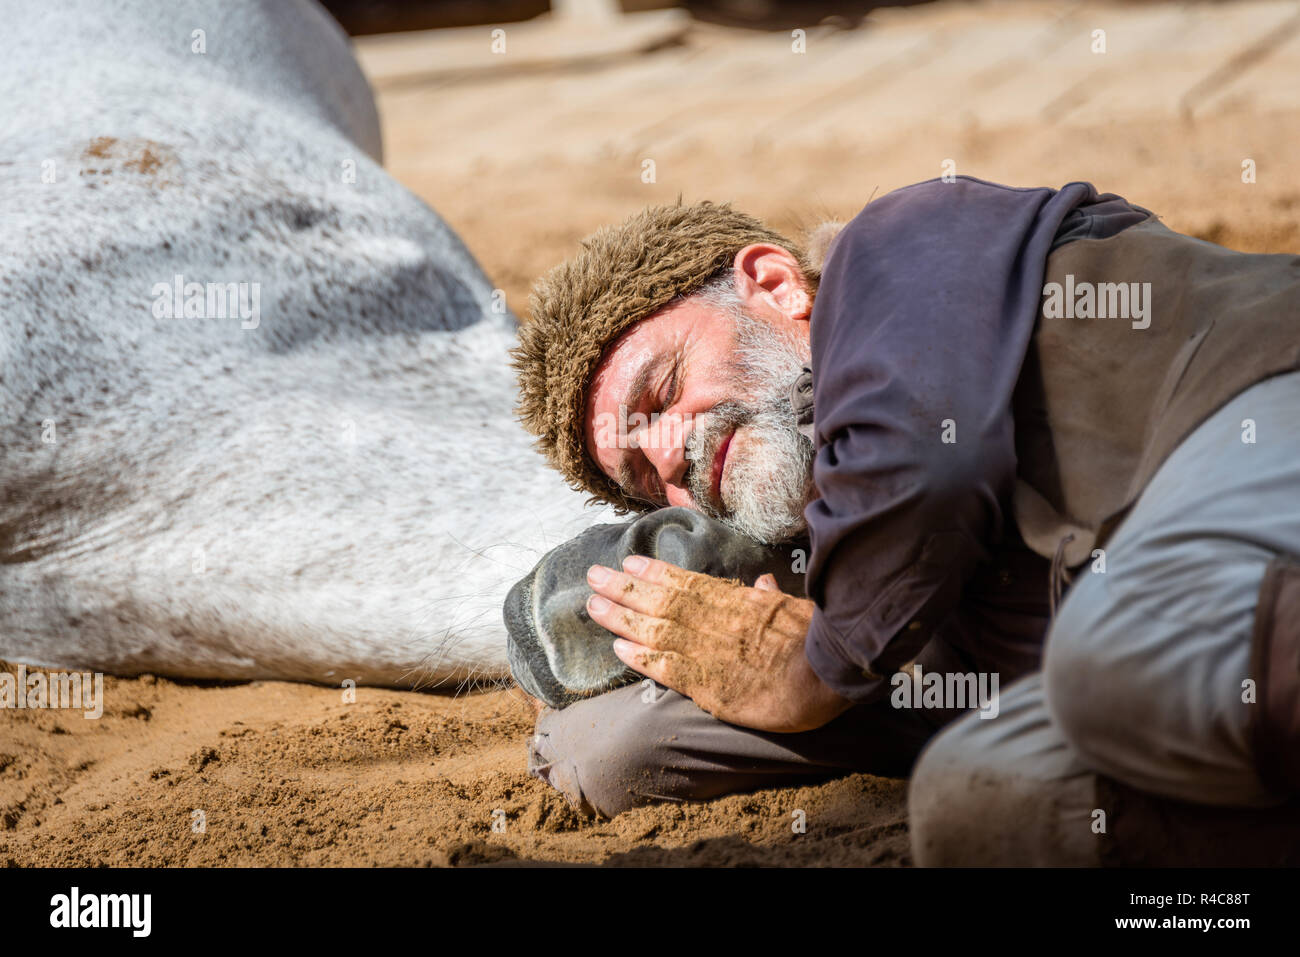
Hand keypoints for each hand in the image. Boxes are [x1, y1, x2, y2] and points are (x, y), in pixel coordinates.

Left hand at [585, 555, 850, 731]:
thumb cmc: (817, 639)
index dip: (654, 571)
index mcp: (735, 601)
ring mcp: (709, 653)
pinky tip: (618, 649)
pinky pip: (667, 669)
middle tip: (592, 575)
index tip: (628, 561)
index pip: (686, 582)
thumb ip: (772, 598)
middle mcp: (715, 621)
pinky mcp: (709, 687)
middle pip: (660, 601)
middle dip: (623, 588)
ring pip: (655, 631)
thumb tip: (763, 584)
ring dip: (621, 617)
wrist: (827, 677)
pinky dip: (641, 659)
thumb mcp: (795, 608)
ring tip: (593, 605)